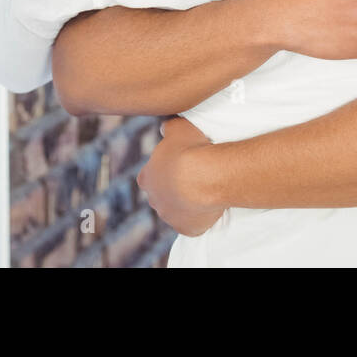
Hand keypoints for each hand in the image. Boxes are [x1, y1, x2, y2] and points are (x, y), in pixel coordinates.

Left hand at [137, 117, 223, 236]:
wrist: (207, 176)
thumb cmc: (190, 149)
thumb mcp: (179, 127)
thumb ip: (169, 128)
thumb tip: (165, 128)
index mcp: (147, 177)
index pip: (148, 176)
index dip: (162, 171)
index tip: (176, 166)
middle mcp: (154, 200)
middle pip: (161, 196)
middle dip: (173, 189)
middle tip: (192, 178)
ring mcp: (170, 217)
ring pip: (176, 211)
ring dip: (186, 204)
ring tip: (203, 191)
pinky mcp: (187, 229)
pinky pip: (192, 224)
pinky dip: (199, 218)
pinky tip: (209, 206)